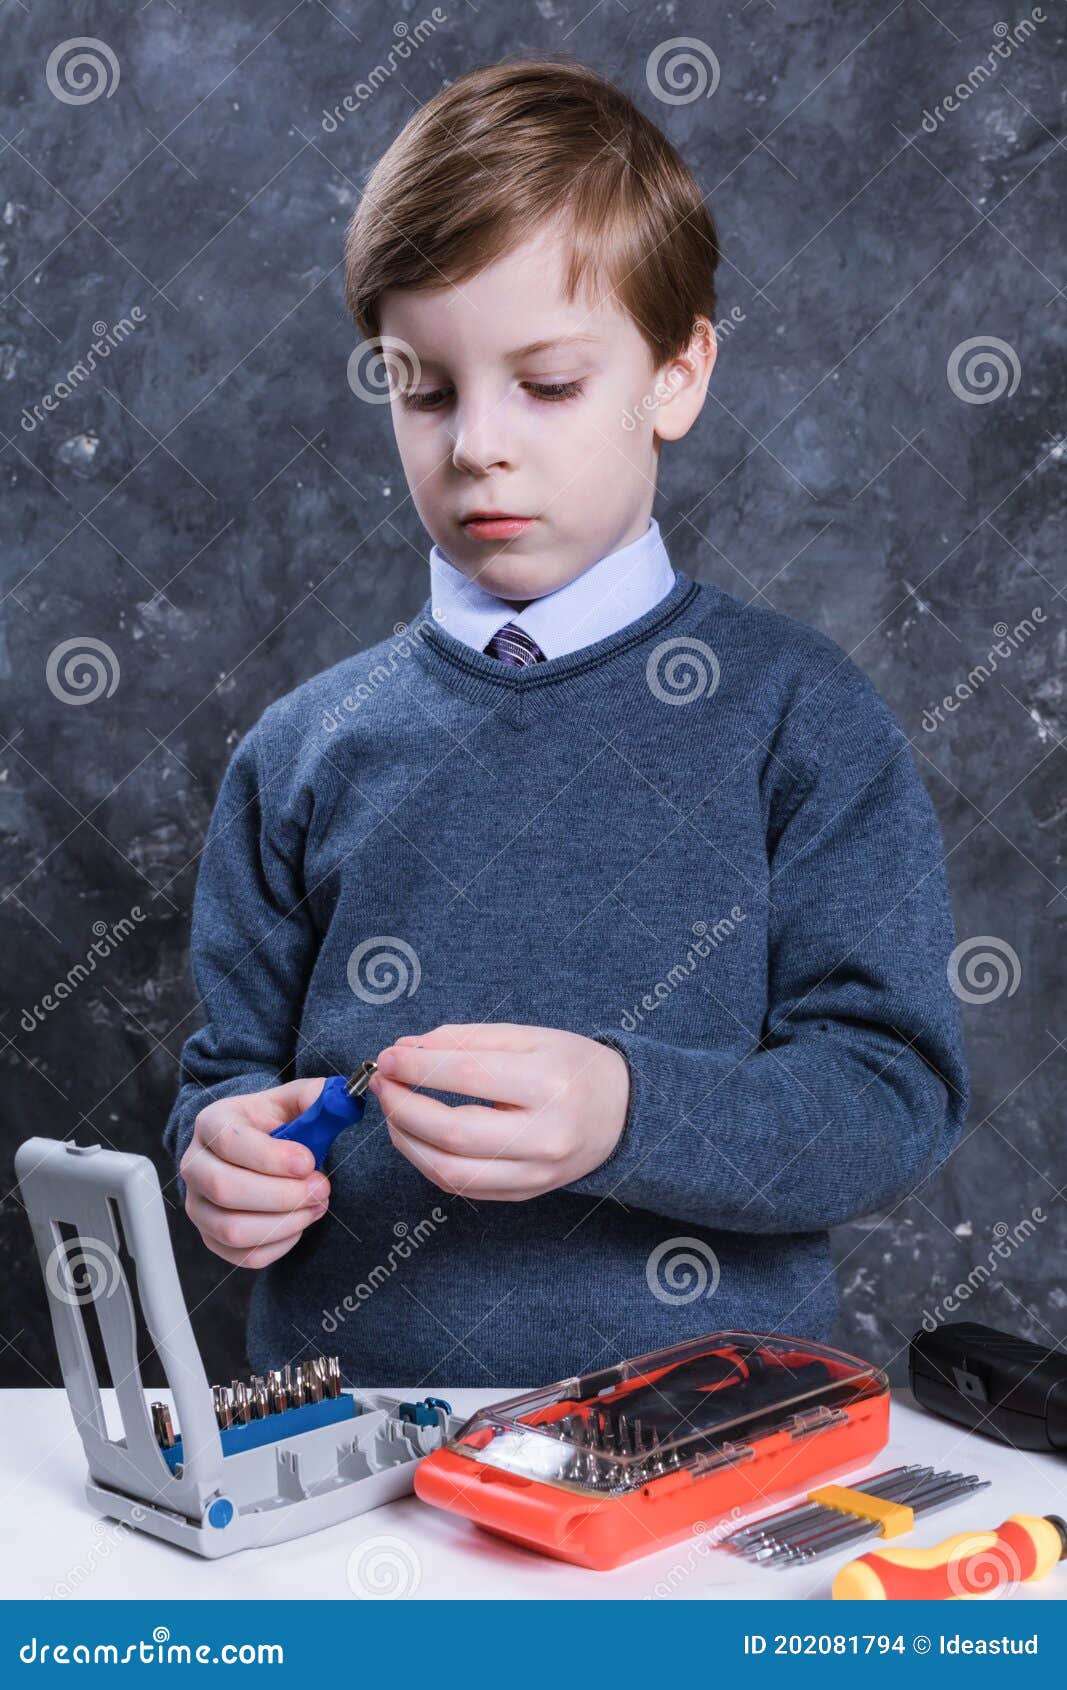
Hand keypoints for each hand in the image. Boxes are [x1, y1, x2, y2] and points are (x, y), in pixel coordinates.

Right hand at [180, 1078, 332, 1267]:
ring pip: (234, 1230)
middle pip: (226, 1189)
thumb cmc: (275, 1123)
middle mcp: (195, 1165)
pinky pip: (245, 1256)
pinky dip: (281, 1244)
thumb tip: (336, 1103)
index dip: (272, 1157)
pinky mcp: (211, 1238)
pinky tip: (300, 1221)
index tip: (308, 1162)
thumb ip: (316, 1097)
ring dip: (286, 1222)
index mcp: (211, 1123)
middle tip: (322, 1188)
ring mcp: (199, 1205)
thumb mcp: (294, 1100)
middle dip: (284, 1195)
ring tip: (316, 1205)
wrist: (256, 1147)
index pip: (230, 1143)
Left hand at [368, 1023, 629, 1199]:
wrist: (622, 1112)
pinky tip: (416, 1135)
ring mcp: (535, 1173)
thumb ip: (464, 1039)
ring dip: (406, 1139)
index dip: (417, 1067)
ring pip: (449, 1171)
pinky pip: (461, 1186)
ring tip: (393, 1109)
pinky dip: (427, 1161)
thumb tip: (404, 1051)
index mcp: (550, 1084)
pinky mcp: (524, 1193)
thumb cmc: (572, 1067)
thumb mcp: (527, 1036)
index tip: (386, 1057)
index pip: (467, 1075)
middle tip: (381, 1083)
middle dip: (402, 1107)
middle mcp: (545, 1136)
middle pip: (452, 1131)